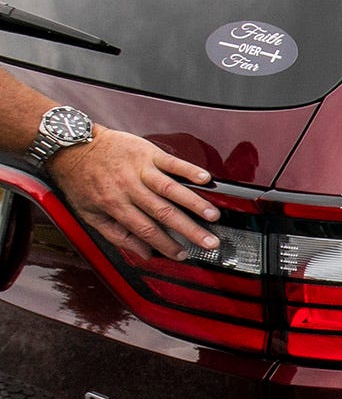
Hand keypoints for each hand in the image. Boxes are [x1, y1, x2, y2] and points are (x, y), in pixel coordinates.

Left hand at [45, 128, 219, 261]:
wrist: (72, 144)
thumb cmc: (80, 180)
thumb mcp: (89, 213)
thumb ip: (116, 235)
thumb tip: (143, 253)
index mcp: (113, 204)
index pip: (145, 230)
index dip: (166, 245)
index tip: (182, 254)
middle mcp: (127, 187)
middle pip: (163, 212)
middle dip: (189, 230)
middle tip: (209, 242)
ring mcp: (138, 168)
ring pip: (170, 188)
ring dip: (194, 203)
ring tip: (213, 216)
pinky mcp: (146, 152)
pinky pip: (171, 162)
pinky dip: (189, 170)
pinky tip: (205, 179)